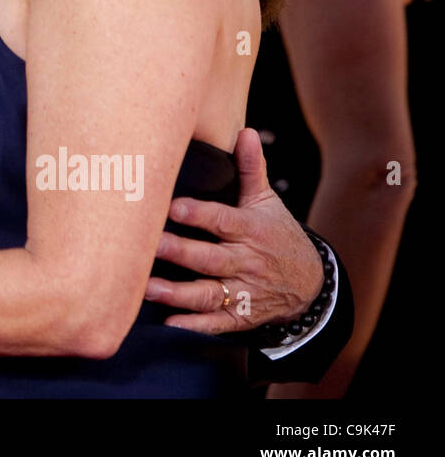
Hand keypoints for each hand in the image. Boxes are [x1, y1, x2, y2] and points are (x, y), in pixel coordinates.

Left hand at [144, 128, 323, 333]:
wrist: (311, 284)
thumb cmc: (277, 234)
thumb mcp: (267, 201)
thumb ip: (251, 168)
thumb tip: (244, 130)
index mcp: (250, 229)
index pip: (222, 220)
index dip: (198, 214)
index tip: (172, 207)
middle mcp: (246, 261)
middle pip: (210, 258)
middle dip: (180, 252)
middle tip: (147, 247)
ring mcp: (245, 291)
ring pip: (209, 292)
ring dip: (177, 293)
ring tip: (146, 288)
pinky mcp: (242, 316)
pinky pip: (217, 322)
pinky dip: (195, 326)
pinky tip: (170, 325)